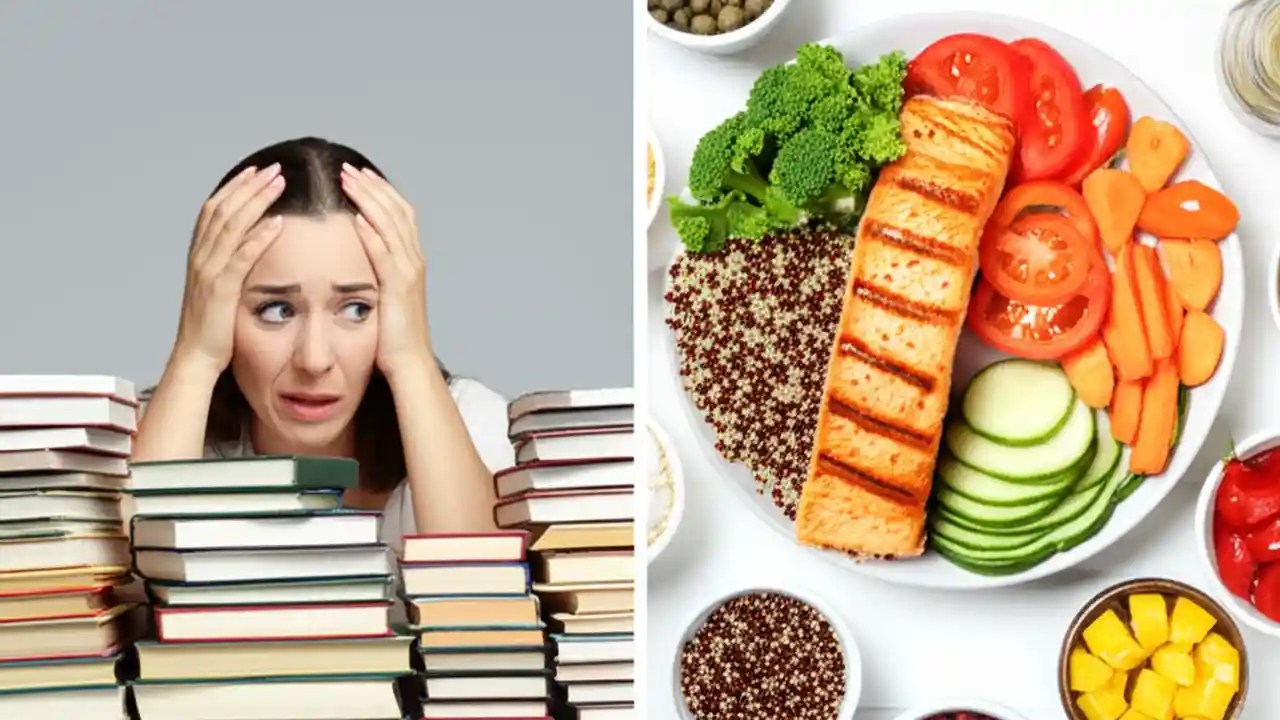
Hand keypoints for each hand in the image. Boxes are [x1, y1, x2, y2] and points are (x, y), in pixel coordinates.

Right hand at [174, 164, 285, 373]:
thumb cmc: (213, 327)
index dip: (236, 187)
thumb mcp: (219, 288)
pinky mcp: (221, 290)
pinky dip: (259, 237)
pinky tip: (277, 223)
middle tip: (275, 168)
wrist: (196, 358)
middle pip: (224, 209)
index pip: (216, 209)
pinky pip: (241, 257)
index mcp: (200, 254)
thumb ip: (228, 265)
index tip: (258, 171)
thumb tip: (248, 247)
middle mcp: (201, 257)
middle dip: (249, 186)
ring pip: (231, 226)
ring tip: (279, 183)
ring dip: (256, 201)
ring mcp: (209, 272)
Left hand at [340, 163, 432, 375]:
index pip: (399, 214)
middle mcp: (414, 261)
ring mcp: (409, 273)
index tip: (358, 175)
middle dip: (372, 187)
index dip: (380, 192)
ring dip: (369, 201)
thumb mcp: (385, 296)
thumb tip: (357, 257)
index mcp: (411, 260)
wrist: (409, 363)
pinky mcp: (398, 288)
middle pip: (397, 211)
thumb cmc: (392, 336)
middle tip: (348, 168)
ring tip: (348, 182)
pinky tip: (355, 218)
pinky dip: (372, 234)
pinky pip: (385, 254)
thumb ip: (377, 273)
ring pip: (391, 226)